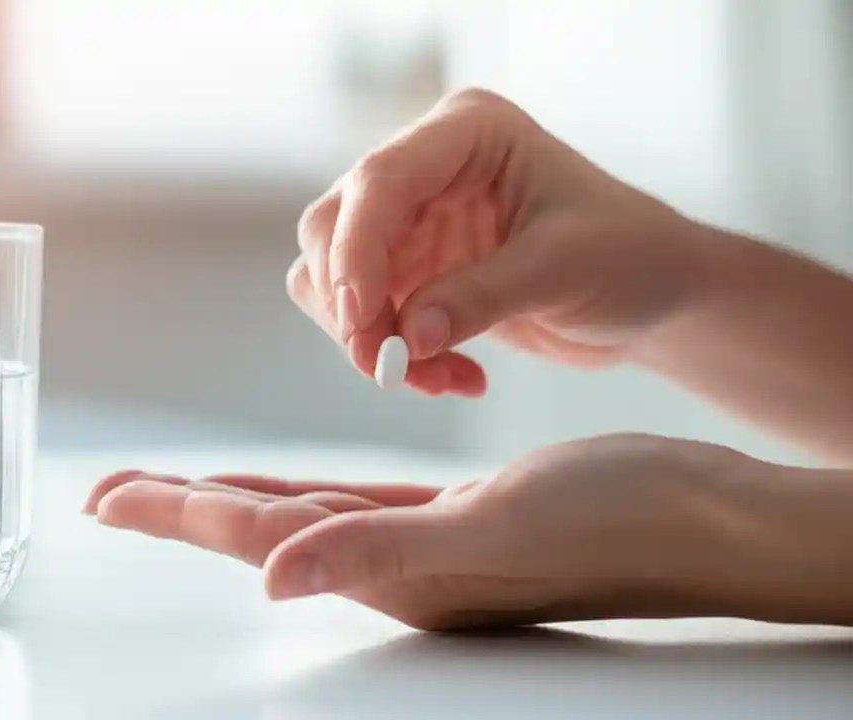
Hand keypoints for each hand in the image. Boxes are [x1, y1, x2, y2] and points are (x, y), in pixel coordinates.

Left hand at [84, 434, 771, 629]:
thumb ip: (375, 553)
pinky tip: (286, 489)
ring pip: (297, 513)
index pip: (248, 532)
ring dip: (230, 498)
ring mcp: (420, 543)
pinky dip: (308, 492)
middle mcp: (389, 565)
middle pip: (253, 525)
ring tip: (175, 490)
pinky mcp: (453, 517)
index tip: (102, 497)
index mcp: (384, 570)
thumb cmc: (610, 528)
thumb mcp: (491, 534)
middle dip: (176, 508)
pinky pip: (353, 502)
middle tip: (106, 493)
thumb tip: (267, 576)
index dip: (172, 512)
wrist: (698, 520)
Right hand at [290, 88, 709, 395]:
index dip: (356, 250)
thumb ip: (483, 296)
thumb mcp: (564, 268)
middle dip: (352, 306)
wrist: (652, 297)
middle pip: (335, 228)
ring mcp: (409, 221)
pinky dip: (393, 357)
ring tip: (437, 378)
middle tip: (388, 367)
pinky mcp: (407, 273)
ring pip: (332, 278)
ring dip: (369, 340)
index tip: (359, 319)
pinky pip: (362, 319)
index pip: (380, 180)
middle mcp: (424, 168)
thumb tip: (409, 337)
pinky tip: (455, 376)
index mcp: (465, 132)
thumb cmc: (629, 256)